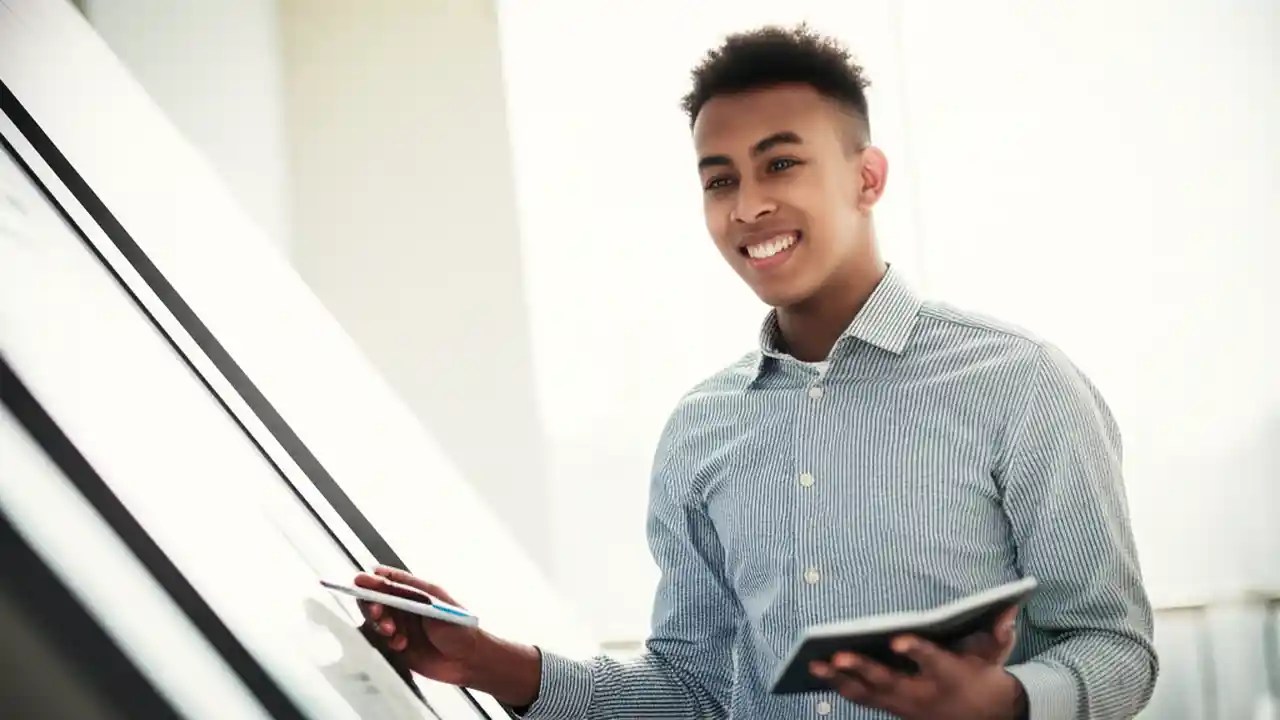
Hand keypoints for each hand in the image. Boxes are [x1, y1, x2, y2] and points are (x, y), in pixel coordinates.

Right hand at [355, 566, 540, 705]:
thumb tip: (380, 573)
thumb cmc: (459, 627)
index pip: (387, 582)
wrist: (470, 661)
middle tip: (378, 614)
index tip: (359, 583)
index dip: (371, 581)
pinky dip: (386, 642)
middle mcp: (405, 608)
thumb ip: (407, 589)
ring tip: (393, 632)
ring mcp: (401, 628)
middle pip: (375, 602)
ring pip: (375, 622)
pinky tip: (400, 645)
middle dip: (373, 606)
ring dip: (380, 625)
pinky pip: (380, 642)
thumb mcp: (435, 602)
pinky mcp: (398, 648)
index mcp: (415, 592)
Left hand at [809, 605, 1026, 719]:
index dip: (916, 650)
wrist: (980, 715)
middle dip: (863, 670)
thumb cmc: (982, 672)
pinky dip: (839, 686)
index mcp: (949, 675)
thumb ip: (999, 632)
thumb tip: (1009, 608)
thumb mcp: (995, 654)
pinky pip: (861, 698)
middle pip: (889, 682)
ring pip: (868, 694)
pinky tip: (816, 671)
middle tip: (838, 655)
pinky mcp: (890, 708)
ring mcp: (904, 705)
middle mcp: (923, 694)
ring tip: (813, 664)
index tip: (896, 638)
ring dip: (839, 680)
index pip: (932, 661)